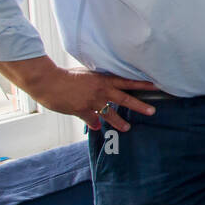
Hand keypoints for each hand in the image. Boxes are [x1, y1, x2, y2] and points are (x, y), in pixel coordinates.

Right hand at [0, 57, 157, 130]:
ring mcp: (91, 101)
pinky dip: (96, 124)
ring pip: (111, 113)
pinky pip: (92, 120)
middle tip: (152, 111)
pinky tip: (99, 128)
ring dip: (120, 121)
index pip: (128, 81)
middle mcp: (100, 90)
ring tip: (128, 128)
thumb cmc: (65, 76)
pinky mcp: (81, 109)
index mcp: (103, 79)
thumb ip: (96, 84)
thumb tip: (105, 89)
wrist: (47, 81)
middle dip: (140, 105)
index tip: (156, 86)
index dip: (142, 84)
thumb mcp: (85, 75)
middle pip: (125, 98)